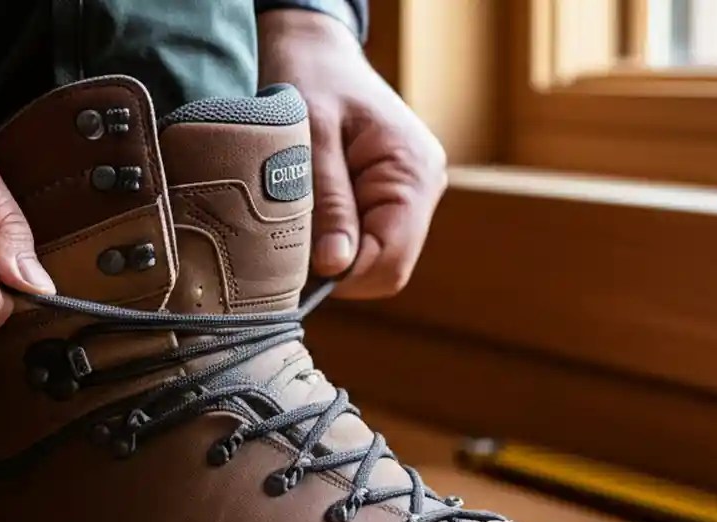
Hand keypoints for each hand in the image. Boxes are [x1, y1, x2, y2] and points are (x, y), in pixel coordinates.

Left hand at [259, 9, 446, 298]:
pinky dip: (335, 239)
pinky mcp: (391, 196)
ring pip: (375, 259)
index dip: (343, 275)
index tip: (296, 264)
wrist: (315, 51)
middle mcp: (424, 187)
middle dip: (338, 266)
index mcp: (413, 172)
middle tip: (292, 240)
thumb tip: (336, 266)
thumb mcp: (310, 139)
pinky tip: (312, 214)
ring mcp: (411, 194)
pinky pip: (367, 240)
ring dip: (334, 252)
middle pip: (386, 267)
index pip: (389, 260)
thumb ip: (327, 202)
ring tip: (301, 217)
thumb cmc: (310, 80)